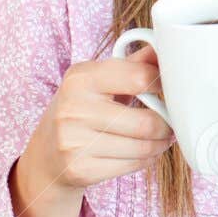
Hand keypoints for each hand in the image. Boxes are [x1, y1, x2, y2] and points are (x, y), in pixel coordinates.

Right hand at [22, 44, 174, 192]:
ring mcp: (74, 141)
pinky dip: (147, 160)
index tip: (169, 91)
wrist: (47, 153)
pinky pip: (132, 166)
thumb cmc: (82, 109)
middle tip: (170, 123)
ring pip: (142, 147)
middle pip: (145, 122)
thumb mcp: (98, 81)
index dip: (162, 85)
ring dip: (160, 144)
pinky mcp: (80, 168)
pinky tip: (145, 152)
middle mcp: (74, 108)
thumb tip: (163, 48)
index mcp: (81, 78)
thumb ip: (131, 65)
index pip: (139, 78)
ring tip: (161, 138)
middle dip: (166, 125)